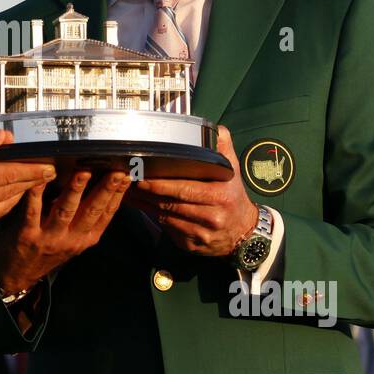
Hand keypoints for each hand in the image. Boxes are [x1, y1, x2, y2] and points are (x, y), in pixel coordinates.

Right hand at [0, 131, 54, 242]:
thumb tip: (4, 137)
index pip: (12, 174)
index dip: (35, 169)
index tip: (51, 164)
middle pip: (13, 191)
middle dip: (33, 181)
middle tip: (49, 171)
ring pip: (5, 207)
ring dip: (20, 194)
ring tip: (31, 183)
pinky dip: (1, 206)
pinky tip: (5, 197)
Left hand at [0, 169, 130, 293]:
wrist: (16, 276)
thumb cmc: (46, 251)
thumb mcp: (72, 239)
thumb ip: (82, 217)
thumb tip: (94, 183)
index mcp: (86, 238)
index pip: (107, 213)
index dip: (118, 195)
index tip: (126, 176)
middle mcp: (71, 239)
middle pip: (92, 210)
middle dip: (105, 190)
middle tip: (115, 172)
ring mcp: (50, 238)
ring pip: (66, 210)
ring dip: (75, 190)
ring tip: (83, 172)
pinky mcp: (27, 236)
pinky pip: (32, 211)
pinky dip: (36, 194)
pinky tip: (41, 179)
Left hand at [124, 124, 256, 257]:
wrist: (244, 231)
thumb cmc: (232, 195)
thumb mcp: (233, 169)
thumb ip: (223, 146)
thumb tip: (214, 129)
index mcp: (220, 195)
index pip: (185, 188)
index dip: (161, 184)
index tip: (143, 175)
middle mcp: (212, 216)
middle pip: (171, 204)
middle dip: (148, 193)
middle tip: (130, 182)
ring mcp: (201, 233)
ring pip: (166, 217)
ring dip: (145, 205)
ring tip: (129, 192)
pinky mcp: (191, 245)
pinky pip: (167, 229)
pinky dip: (152, 217)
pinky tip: (142, 207)